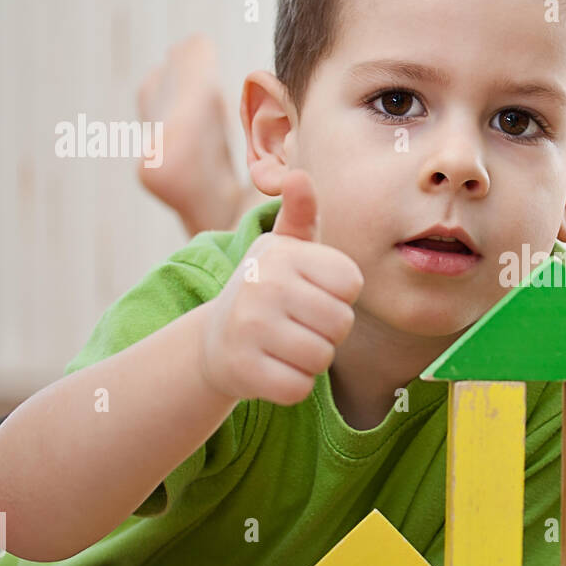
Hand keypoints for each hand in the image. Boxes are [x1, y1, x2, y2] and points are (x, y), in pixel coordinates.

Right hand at [199, 169, 362, 405]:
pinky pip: (299, 388)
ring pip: (322, 358)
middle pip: (341, 323)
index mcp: (282, 253)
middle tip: (298, 323)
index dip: (339, 295)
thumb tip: (297, 176)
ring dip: (310, 359)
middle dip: (328, 331)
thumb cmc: (267, 289)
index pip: (351, 284)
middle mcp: (263, 285)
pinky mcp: (242, 369)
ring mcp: (249, 327)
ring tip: (284, 343)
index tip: (311, 292)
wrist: (214, 340)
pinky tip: (271, 367)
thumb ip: (301, 215)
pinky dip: (292, 385)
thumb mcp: (284, 249)